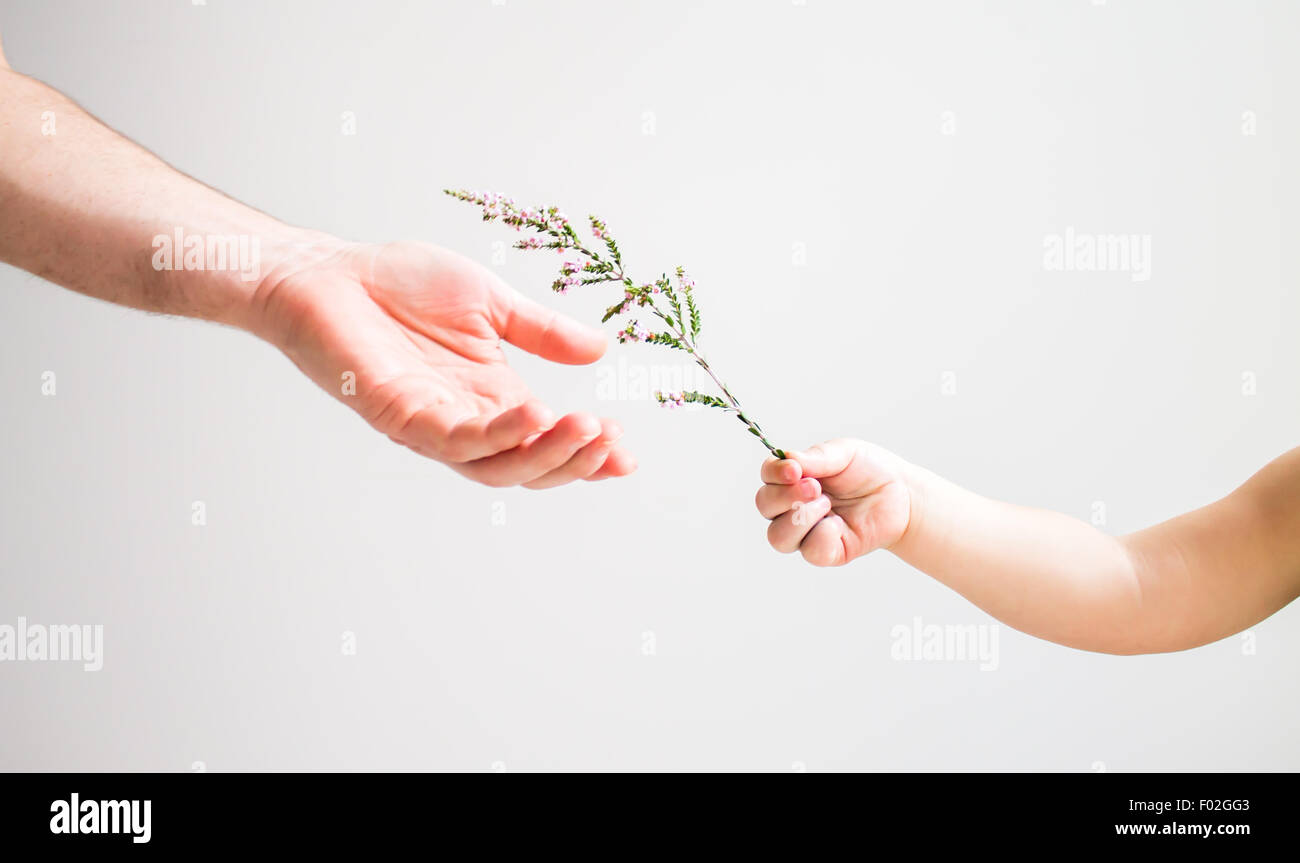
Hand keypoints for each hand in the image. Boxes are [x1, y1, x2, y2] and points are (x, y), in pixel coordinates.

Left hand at [249, 239, 635, 487]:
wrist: (329, 273)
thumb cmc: (398, 285)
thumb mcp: (492, 302)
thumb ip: (542, 331)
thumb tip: (602, 350)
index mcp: (493, 396)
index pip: (548, 439)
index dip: (588, 453)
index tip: (629, 454)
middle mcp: (467, 419)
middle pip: (528, 467)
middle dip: (575, 462)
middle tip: (613, 444)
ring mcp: (433, 423)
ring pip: (497, 467)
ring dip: (545, 455)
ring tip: (587, 431)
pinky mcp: (398, 415)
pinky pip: (455, 440)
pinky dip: (498, 434)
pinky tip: (534, 416)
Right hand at [755, 438, 910, 565]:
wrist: (901, 493)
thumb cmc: (869, 470)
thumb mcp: (843, 453)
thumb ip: (815, 457)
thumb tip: (785, 458)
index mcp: (793, 480)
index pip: (767, 478)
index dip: (774, 475)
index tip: (794, 470)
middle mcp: (793, 507)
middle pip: (765, 507)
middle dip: (786, 497)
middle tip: (815, 487)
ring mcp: (807, 532)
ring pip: (778, 537)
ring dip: (799, 519)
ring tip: (827, 505)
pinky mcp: (827, 552)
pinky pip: (810, 552)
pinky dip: (821, 537)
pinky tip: (839, 525)